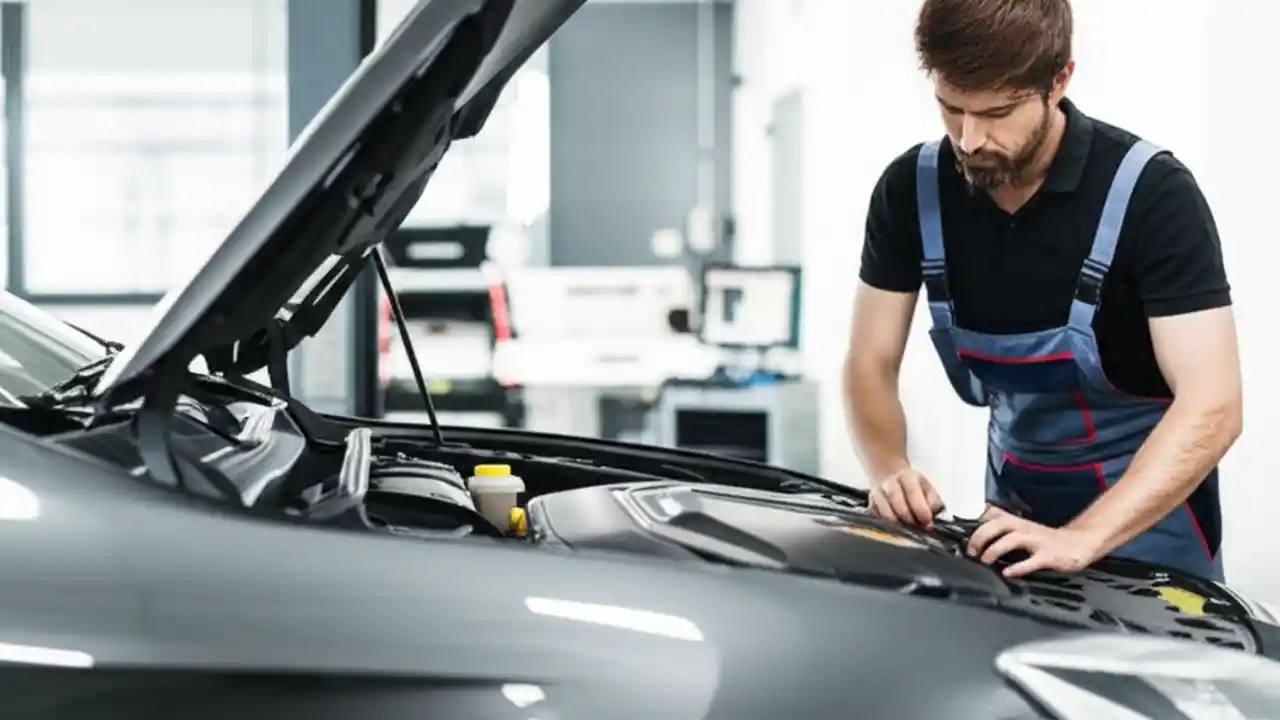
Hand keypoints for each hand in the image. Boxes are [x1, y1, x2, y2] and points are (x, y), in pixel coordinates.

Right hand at [868, 468, 944, 529]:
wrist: (890, 477)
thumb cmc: (912, 486)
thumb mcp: (927, 488)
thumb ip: (933, 502)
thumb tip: (931, 518)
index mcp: (907, 477)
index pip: (913, 493)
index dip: (921, 510)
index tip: (927, 522)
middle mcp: (889, 484)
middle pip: (899, 505)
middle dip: (911, 521)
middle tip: (919, 528)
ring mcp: (877, 494)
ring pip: (887, 515)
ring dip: (900, 526)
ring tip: (909, 530)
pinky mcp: (870, 505)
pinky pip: (879, 520)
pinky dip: (889, 527)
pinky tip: (897, 528)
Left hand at [966, 508, 1104, 578]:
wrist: (1078, 543)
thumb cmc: (1045, 539)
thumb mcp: (1022, 529)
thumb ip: (1003, 528)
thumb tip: (977, 533)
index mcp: (1016, 522)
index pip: (992, 516)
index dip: (975, 523)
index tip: (961, 534)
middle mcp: (1025, 528)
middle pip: (998, 525)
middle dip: (981, 536)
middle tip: (970, 551)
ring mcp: (1037, 541)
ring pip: (1012, 539)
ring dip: (995, 549)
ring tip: (985, 560)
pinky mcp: (1049, 556)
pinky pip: (1032, 561)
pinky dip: (1018, 567)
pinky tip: (1008, 573)